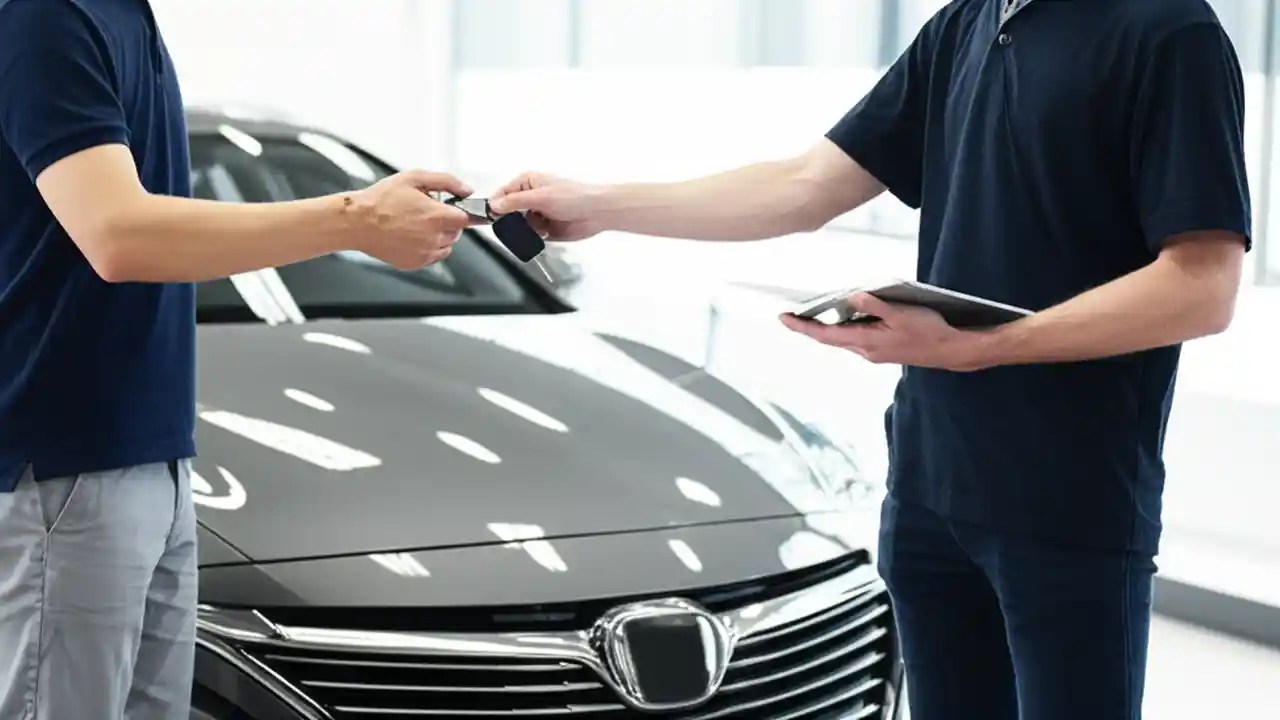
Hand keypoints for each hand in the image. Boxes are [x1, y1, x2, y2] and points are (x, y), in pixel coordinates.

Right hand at [350, 171, 472, 268]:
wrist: (357, 222)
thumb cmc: (381, 200)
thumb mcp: (414, 178)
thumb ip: (446, 181)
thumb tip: (466, 189)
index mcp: (436, 216)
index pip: (466, 219)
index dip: (459, 212)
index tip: (452, 209)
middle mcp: (433, 237)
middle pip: (456, 232)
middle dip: (446, 222)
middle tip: (426, 213)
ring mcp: (424, 252)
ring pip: (445, 246)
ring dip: (438, 236)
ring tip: (416, 224)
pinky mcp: (415, 263)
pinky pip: (432, 256)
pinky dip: (427, 247)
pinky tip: (411, 236)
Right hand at [489, 172, 604, 241]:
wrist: (596, 213)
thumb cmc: (574, 197)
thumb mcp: (540, 197)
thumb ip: (515, 201)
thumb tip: (494, 204)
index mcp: (528, 182)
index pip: (502, 193)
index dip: (496, 205)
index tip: (492, 216)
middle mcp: (531, 197)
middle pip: (508, 211)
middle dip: (511, 220)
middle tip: (516, 224)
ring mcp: (537, 213)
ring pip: (518, 226)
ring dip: (525, 229)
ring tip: (539, 226)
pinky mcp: (545, 229)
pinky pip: (530, 236)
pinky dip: (534, 237)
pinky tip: (545, 232)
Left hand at [778, 293, 992, 371]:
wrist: (952, 350)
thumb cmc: (929, 331)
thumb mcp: (901, 313)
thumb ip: (874, 306)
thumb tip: (852, 297)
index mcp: (866, 342)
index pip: (825, 334)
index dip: (803, 326)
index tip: (783, 318)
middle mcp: (866, 350)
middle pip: (830, 337)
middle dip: (810, 325)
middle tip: (791, 313)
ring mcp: (874, 351)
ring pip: (844, 336)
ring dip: (829, 325)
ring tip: (813, 310)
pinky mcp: (883, 349)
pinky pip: (858, 336)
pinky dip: (848, 325)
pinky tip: (848, 314)